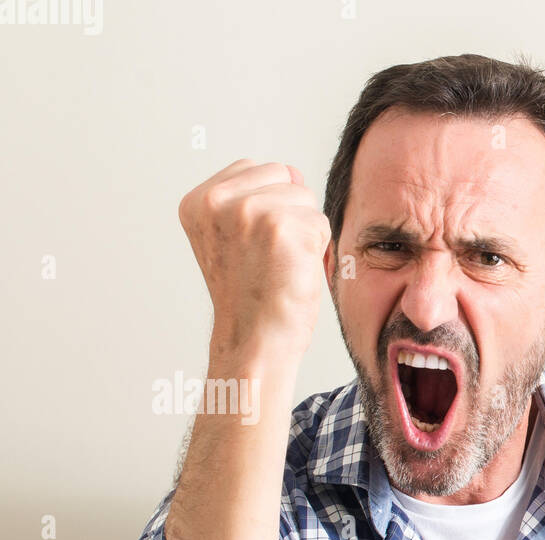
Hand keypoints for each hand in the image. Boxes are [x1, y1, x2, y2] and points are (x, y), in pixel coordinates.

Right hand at [178, 158, 331, 359]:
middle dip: (289, 213)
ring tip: (281, 263)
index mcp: (197, 201)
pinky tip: (294, 270)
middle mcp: (216, 201)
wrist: (256, 340)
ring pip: (305, 196)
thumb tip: (292, 171)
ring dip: (304, 232)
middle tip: (270, 256)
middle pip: (282, 174)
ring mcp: (248, 210)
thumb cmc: (253, 296)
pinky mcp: (281, 226)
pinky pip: (320, 222)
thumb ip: (254, 197)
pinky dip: (317, 248)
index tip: (253, 246)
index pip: (253, 168)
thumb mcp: (235, 237)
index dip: (267, 206)